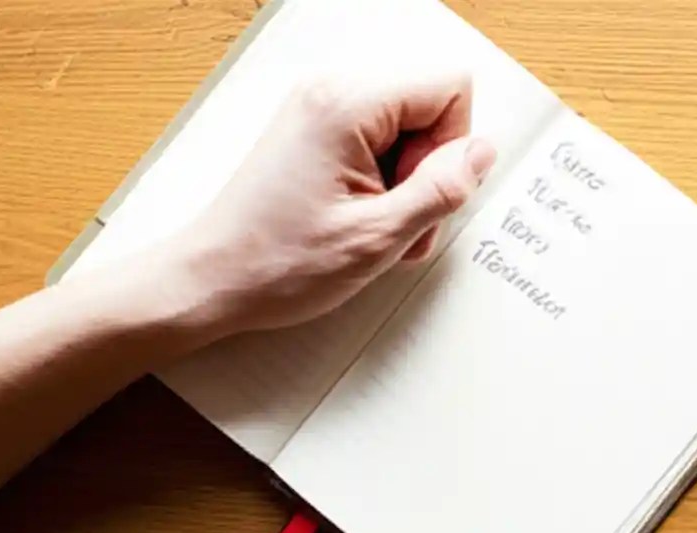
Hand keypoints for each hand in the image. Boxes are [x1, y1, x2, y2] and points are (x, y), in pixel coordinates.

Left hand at [152, 73, 495, 340]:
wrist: (214, 281)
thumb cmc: (277, 263)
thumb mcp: (379, 236)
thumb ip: (442, 189)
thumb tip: (482, 154)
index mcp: (347, 106)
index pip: (449, 88)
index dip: (452, 147)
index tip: (418, 192)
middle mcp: (332, 94)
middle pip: (430, 107)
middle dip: (429, 168)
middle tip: (396, 217)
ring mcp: (321, 110)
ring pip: (408, 130)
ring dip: (408, 184)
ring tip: (375, 227)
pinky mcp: (316, 132)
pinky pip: (380, 143)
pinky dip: (385, 183)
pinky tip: (362, 219)